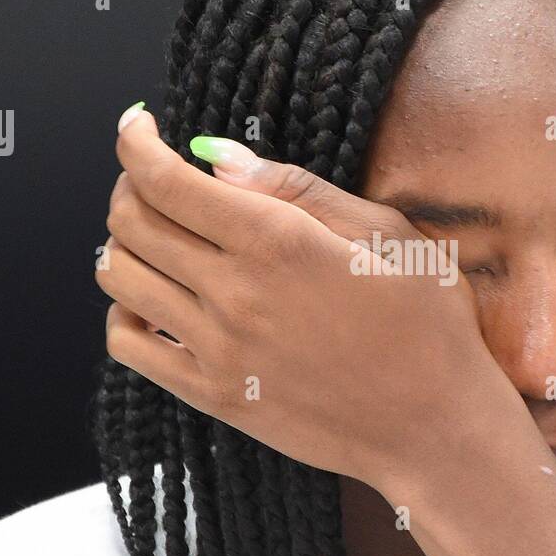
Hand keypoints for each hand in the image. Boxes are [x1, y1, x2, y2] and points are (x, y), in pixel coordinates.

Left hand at [97, 109, 527, 497]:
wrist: (437, 429)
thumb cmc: (429, 325)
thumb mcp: (388, 233)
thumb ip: (300, 190)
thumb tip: (219, 157)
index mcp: (279, 240)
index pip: (164, 178)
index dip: (134, 142)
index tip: (137, 125)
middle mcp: (235, 292)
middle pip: (130, 221)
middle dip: (130, 184)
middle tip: (153, 177)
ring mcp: (217, 349)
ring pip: (119, 277)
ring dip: (125, 243)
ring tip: (157, 236)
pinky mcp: (213, 397)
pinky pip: (128, 346)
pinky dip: (125, 312)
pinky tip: (156, 301)